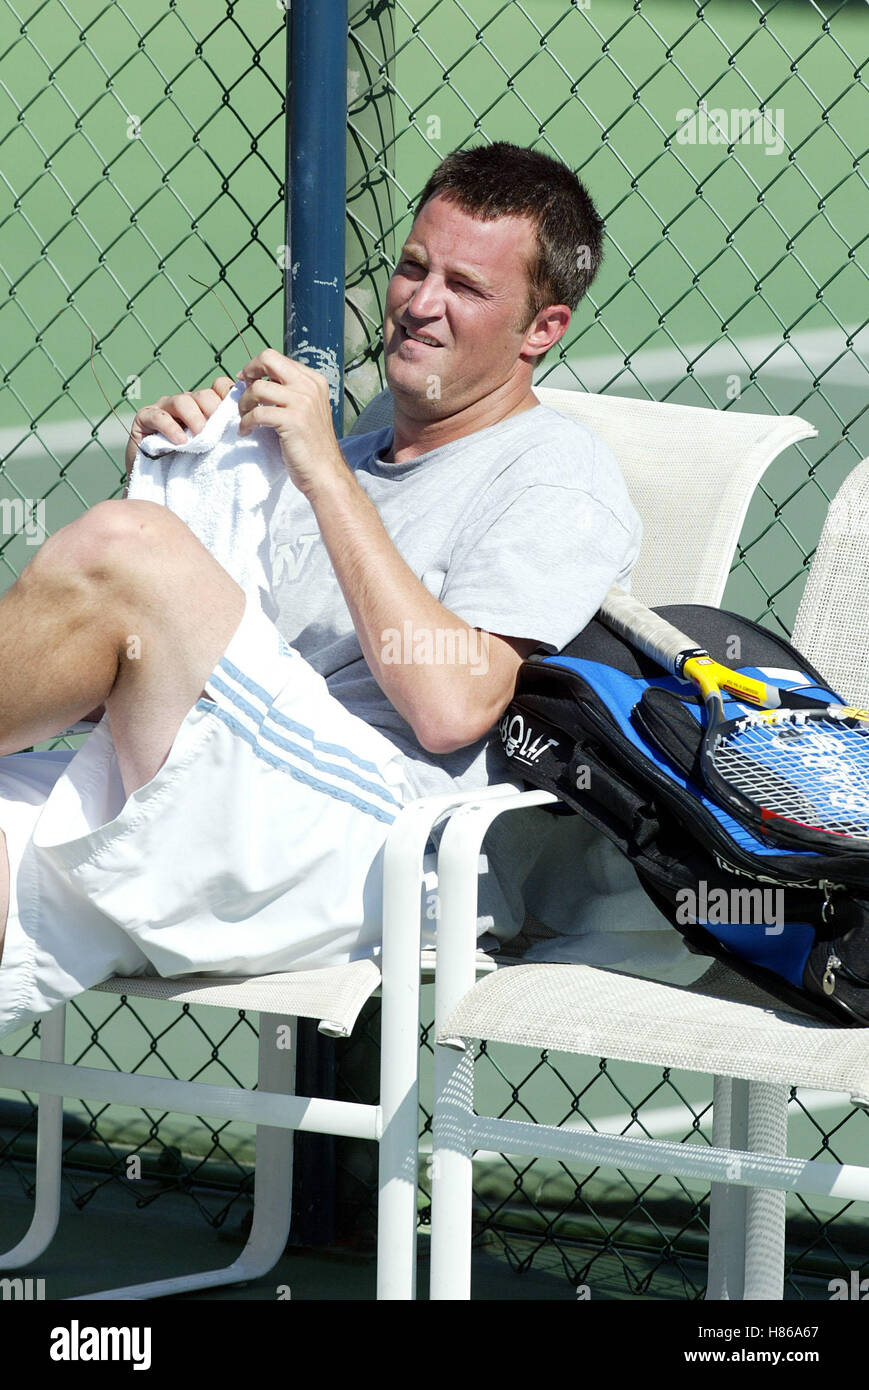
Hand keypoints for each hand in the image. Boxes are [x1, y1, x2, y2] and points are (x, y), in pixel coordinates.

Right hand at [124, 376, 235, 480]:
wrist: (157, 483)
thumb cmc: (188, 466)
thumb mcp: (213, 450)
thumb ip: (226, 436)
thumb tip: (250, 429)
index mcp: (203, 407)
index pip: (219, 386)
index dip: (229, 395)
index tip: (237, 415)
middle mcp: (184, 403)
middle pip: (203, 394)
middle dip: (213, 410)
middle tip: (217, 431)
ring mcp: (163, 408)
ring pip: (182, 401)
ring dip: (194, 418)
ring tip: (200, 437)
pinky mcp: (144, 418)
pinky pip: (158, 416)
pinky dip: (170, 427)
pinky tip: (180, 442)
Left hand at [236, 349, 345, 497]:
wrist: (325, 472)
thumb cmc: (311, 445)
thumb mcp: (306, 409)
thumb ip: (290, 391)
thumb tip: (259, 378)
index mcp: (313, 380)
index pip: (276, 358)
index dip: (256, 367)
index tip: (246, 381)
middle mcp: (309, 386)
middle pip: (268, 359)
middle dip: (248, 372)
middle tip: (241, 390)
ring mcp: (303, 402)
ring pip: (258, 388)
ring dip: (244, 403)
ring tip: (243, 417)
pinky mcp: (293, 421)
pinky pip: (257, 413)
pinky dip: (246, 422)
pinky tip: (246, 431)